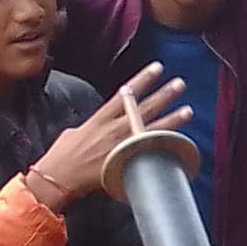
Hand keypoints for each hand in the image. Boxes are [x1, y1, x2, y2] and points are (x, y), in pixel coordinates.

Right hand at [25, 67, 190, 211]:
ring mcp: (122, 146)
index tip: (157, 68)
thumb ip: (93, 125)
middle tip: (180, 83)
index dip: (142, 80)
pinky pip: (149, 151)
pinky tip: (178, 142)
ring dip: (172, 120)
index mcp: (100, 119)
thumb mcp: (74, 132)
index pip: (125, 94)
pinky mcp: (125, 161)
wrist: (58, 178)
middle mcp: (114, 129)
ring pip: (151, 129)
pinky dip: (163, 147)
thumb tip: (101, 125)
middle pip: (144, 108)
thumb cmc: (62, 156)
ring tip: (188, 110)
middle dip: (163, 94)